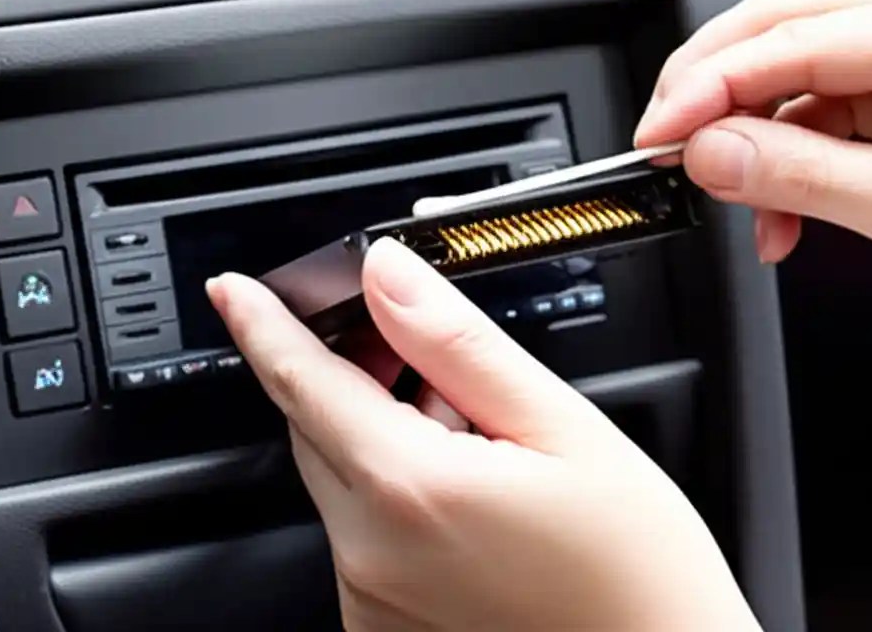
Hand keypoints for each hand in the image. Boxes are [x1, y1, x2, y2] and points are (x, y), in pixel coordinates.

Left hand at [207, 239, 760, 631]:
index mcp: (411, 489)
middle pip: (318, 427)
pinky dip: (394, 497)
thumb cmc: (635, 572)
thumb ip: (457, 342)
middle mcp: (372, 554)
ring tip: (475, 433)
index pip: (300, 381)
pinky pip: (362, 538)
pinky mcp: (384, 631)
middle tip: (415, 345)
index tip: (236, 290)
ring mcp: (373, 603)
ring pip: (342, 481)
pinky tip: (465, 493)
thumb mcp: (561, 428)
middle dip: (351, 372)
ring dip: (381, 436)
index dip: (261, 324)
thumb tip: (390, 274)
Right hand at [635, 0, 871, 326]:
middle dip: (710, 90)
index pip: (794, 39)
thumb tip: (707, 152)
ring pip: (782, 62)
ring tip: (730, 194)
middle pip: (776, 26)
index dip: (710, 85)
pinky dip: (777, 152)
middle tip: (662, 146)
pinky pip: (806, 100)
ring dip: (743, 130)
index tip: (657, 133)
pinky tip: (775, 207)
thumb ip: (798, 176)